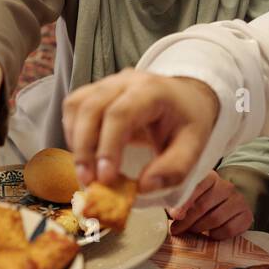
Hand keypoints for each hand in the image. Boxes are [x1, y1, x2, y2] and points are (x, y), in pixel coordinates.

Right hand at [62, 68, 219, 193]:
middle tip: (88, 181)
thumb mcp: (194, 146)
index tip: (106, 178)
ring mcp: (107, 82)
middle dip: (85, 148)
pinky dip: (73, 132)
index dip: (108, 146)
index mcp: (153, 90)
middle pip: (92, 107)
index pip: (121, 113)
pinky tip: (86, 154)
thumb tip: (142, 188)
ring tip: (86, 171)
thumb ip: (173, 169)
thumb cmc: (188, 121)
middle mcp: (126, 81)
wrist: (185, 97)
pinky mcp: (96, 90)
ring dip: (75, 140)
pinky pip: (74, 107)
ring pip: (76, 105)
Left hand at [167, 170, 252, 239]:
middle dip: (187, 220)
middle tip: (176, 229)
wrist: (230, 205)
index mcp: (211, 177)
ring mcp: (238, 201)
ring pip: (215, 219)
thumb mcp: (192, 196)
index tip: (174, 215)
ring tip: (192, 230)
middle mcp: (227, 186)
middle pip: (203, 206)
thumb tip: (174, 214)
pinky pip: (228, 229)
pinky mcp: (246, 216)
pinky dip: (215, 235)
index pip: (196, 186)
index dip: (183, 202)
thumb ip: (181, 202)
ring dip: (199, 228)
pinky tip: (210, 233)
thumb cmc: (204, 200)